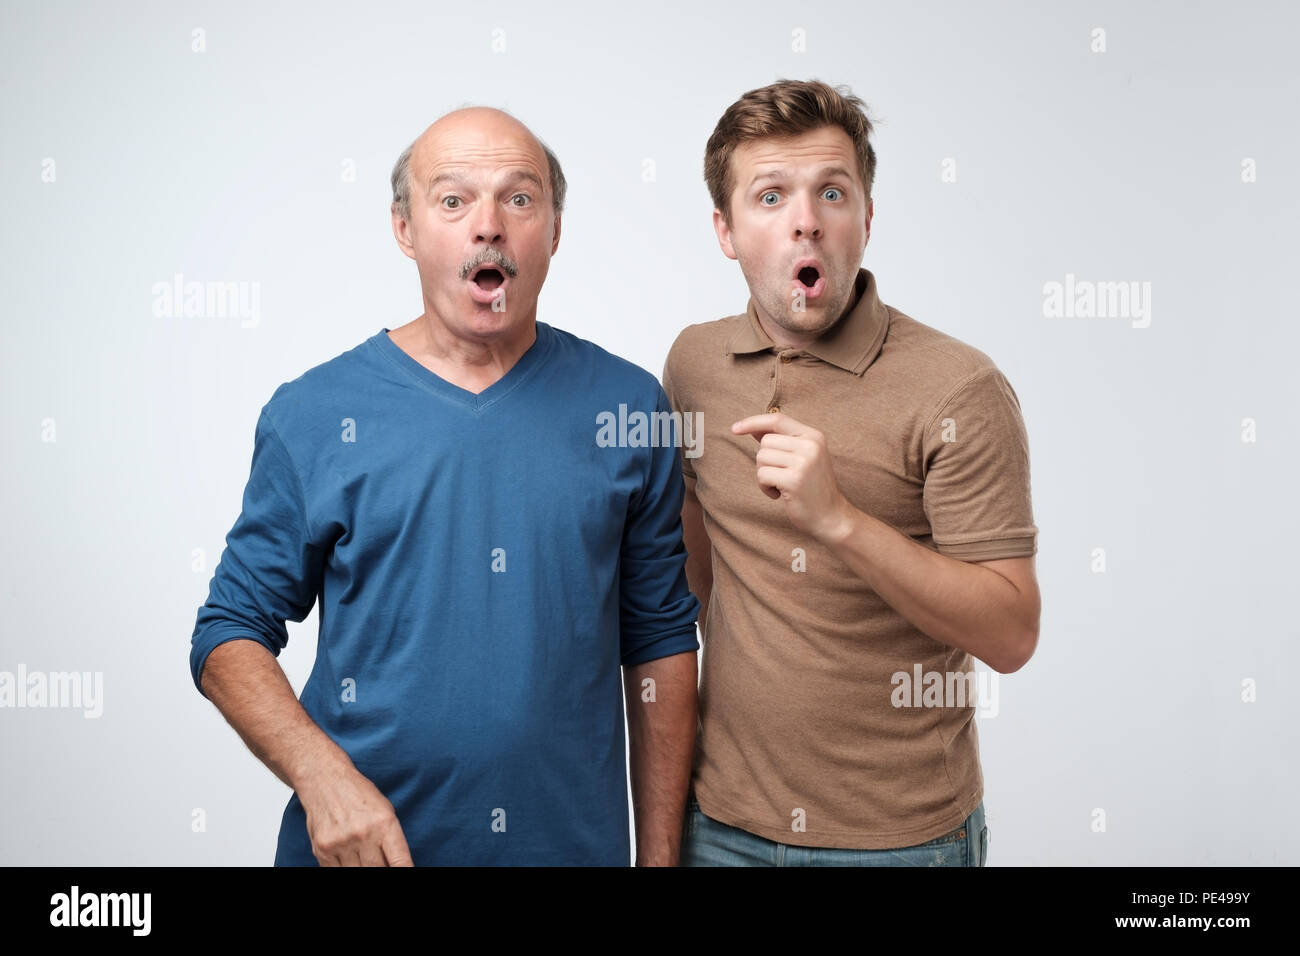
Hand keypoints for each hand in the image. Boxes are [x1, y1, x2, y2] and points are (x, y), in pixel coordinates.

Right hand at [297, 761, 414, 865]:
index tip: (406, 872)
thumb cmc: (359, 794)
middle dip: (381, 869)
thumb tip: (396, 865)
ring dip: (362, 868)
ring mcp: (341, 843)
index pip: (400, 861)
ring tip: (364, 857)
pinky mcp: (322, 850)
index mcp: (384, 823)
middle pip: (377, 870)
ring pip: (356, 874)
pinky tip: (349, 859)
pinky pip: (335, 871)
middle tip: (380, 861)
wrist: (325, 780)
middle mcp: (363, 834)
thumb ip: (391, 840)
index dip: (404, 871)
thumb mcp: (385, 810)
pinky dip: (345, 869)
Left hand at [731, 412, 853, 543]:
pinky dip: (765, 487)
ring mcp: (803, 462)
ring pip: (761, 458)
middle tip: (780, 475)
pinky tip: (779, 494)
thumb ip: (780, 441)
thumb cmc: (812, 487)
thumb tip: (752, 429)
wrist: (831, 515)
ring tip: (781, 485)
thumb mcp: (802, 457)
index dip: (753, 422)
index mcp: (813, 436)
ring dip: (764, 474)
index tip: (735, 428)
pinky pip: (762, 475)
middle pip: (765, 442)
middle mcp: (810, 445)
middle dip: (764, 460)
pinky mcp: (794, 480)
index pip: (777, 419)